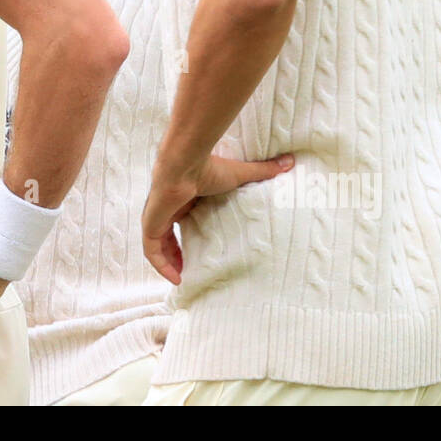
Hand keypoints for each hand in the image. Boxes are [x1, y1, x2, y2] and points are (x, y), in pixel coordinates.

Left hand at [142, 153, 293, 284]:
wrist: (186, 165)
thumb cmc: (209, 168)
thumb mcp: (240, 174)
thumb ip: (262, 171)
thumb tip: (290, 162)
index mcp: (183, 198)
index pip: (181, 220)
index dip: (188, 235)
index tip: (200, 249)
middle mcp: (167, 208)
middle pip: (167, 236)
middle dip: (176, 253)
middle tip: (190, 269)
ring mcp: (157, 217)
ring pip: (158, 247)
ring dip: (168, 263)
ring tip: (182, 279)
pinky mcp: (151, 225)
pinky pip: (152, 252)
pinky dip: (162, 266)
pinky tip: (175, 278)